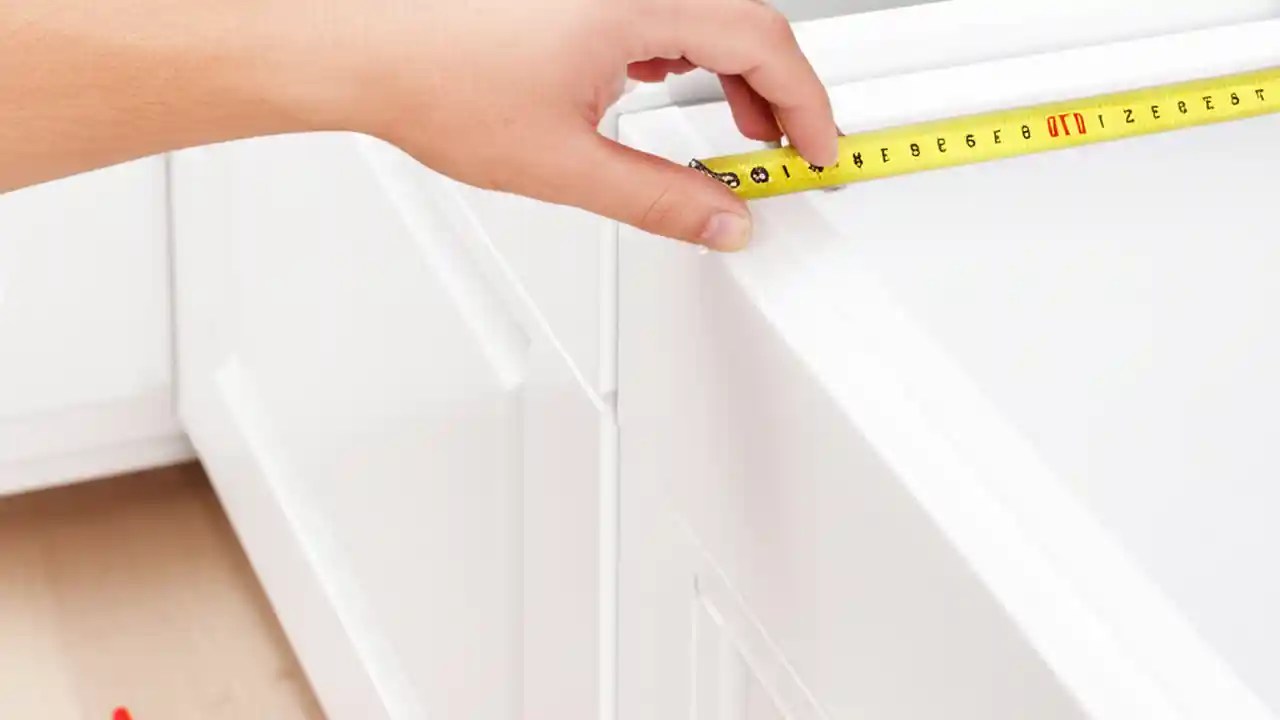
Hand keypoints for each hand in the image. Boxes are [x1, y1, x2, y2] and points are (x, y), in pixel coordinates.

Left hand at [311, 0, 838, 250]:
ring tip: (735, 125)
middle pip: (746, 18)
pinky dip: (684, 44)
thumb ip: (660, 200)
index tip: (819, 148)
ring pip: (705, 8)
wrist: (355, 39)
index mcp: (636, 0)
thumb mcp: (563, 163)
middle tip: (784, 149)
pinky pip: (662, 1)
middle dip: (776, 90)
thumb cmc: (430, 76)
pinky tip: (667, 82)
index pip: (765, 41)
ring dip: (732, 66)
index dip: (807, 104)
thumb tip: (720, 221)